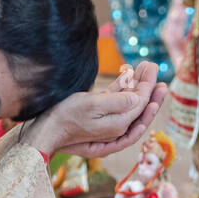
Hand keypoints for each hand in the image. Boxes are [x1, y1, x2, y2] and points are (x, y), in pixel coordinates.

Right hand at [24, 61, 166, 157]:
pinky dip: (122, 91)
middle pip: (139, 105)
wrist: (45, 131)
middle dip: (148, 86)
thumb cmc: (66, 117)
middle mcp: (117, 128)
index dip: (148, 85)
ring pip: (128, 104)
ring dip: (136, 86)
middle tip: (154, 67)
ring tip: (144, 70)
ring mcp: (107, 124)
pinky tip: (127, 79)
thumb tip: (139, 98)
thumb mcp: (92, 106)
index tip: (153, 66)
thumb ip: (118, 102)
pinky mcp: (97, 119)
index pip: (141, 103)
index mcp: (119, 125)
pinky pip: (115, 104)